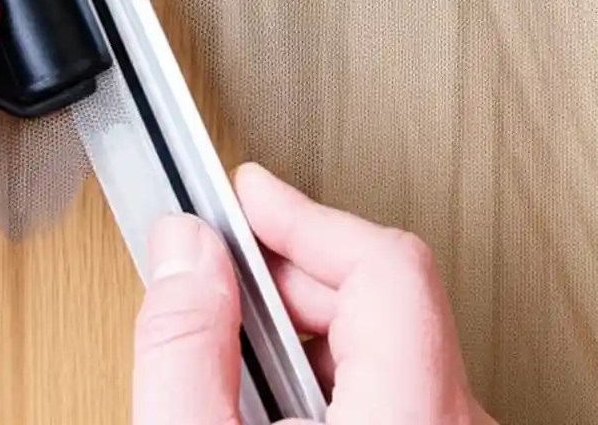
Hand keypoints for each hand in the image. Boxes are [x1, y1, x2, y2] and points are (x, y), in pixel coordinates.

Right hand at [132, 163, 495, 423]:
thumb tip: (185, 249)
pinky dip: (329, 372)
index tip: (247, 195)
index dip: (304, 215)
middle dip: (287, 274)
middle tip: (217, 271)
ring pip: (388, 342)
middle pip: (384, 296)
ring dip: (303, 327)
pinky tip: (272, 397)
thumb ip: (186, 346)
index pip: (385, 264)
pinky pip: (398, 383)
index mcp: (412, 416)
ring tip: (234, 351)